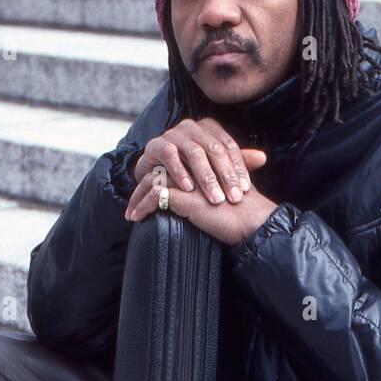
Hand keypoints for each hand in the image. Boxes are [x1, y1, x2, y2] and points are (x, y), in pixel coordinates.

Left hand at [125, 162, 278, 245]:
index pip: (170, 165)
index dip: (155, 180)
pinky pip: (155, 196)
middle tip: (131, 207)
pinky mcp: (185, 192)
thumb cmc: (236, 212)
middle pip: (158, 170)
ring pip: (152, 181)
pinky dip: (143, 207)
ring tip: (130, 214)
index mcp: (201, 160)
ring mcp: (189, 176)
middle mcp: (194, 163)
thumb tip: (177, 195)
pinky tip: (136, 218)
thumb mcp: (215, 195)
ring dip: (137, 198)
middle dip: (140, 189)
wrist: (250, 220)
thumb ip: (199, 188)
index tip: (143, 196)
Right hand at [127, 117, 267, 207]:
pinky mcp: (156, 144)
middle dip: (225, 176)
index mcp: (209, 129)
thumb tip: (263, 158)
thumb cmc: (187, 169)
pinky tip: (188, 189)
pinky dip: (179, 173)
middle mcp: (192, 127)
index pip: (229, 147)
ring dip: (206, 178)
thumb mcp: (212, 166)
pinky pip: (170, 156)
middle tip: (233, 198)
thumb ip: (236, 162)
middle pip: (214, 149)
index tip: (244, 190)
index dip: (238, 168)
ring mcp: (173, 133)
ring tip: (215, 198)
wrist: (154, 171)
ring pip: (194, 153)